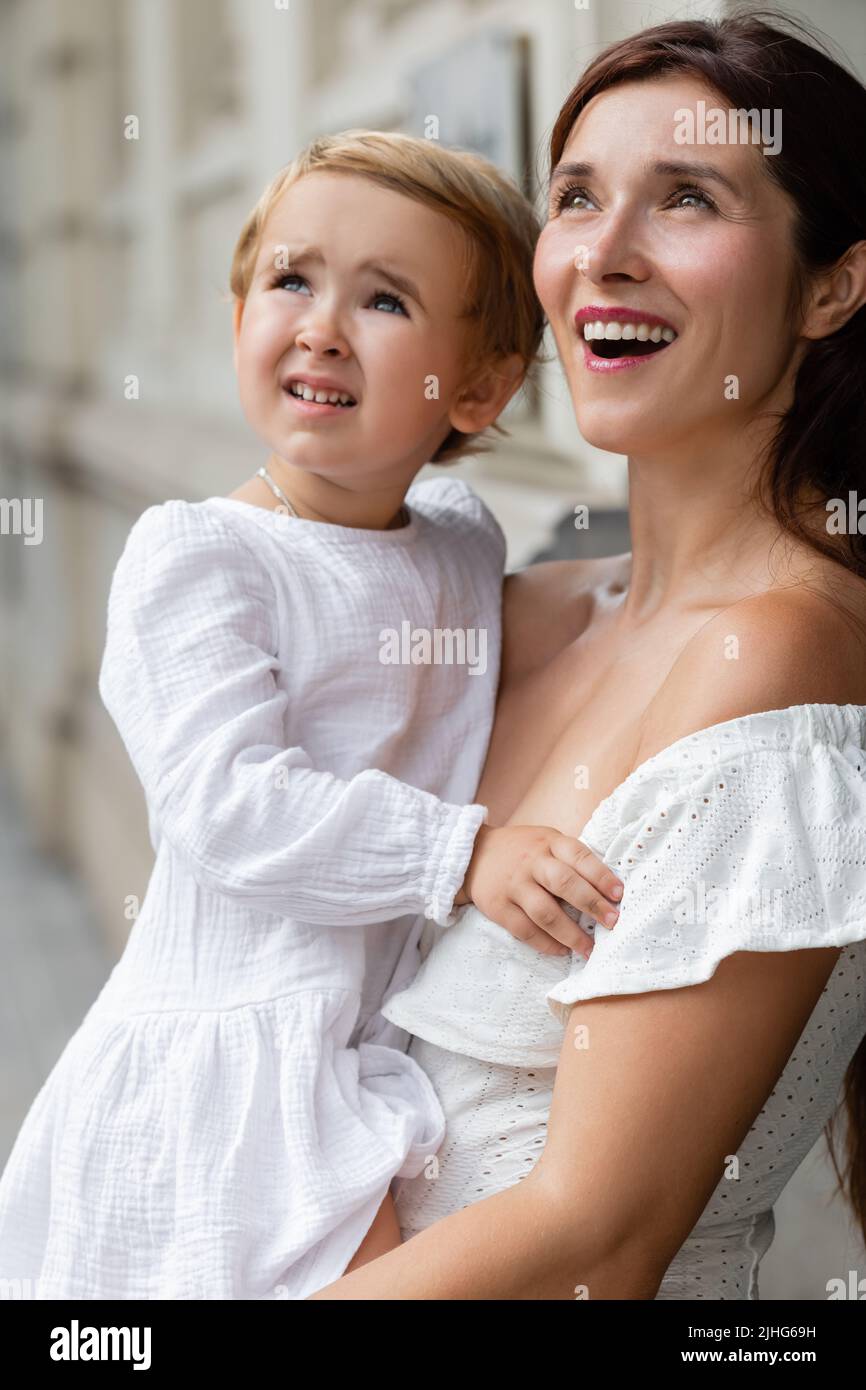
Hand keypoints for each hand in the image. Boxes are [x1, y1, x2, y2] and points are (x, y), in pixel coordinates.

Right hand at [454, 824, 622, 957]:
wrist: (473, 854)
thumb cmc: (523, 851)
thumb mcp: (546, 841)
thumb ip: (571, 860)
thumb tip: (608, 891)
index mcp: (549, 842)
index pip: (579, 856)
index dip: (601, 875)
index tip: (619, 894)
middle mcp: (531, 862)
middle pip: (565, 884)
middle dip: (592, 905)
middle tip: (613, 922)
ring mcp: (513, 885)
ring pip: (545, 912)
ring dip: (571, 933)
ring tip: (589, 948)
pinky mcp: (497, 906)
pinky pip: (524, 930)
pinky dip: (545, 943)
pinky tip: (562, 950)